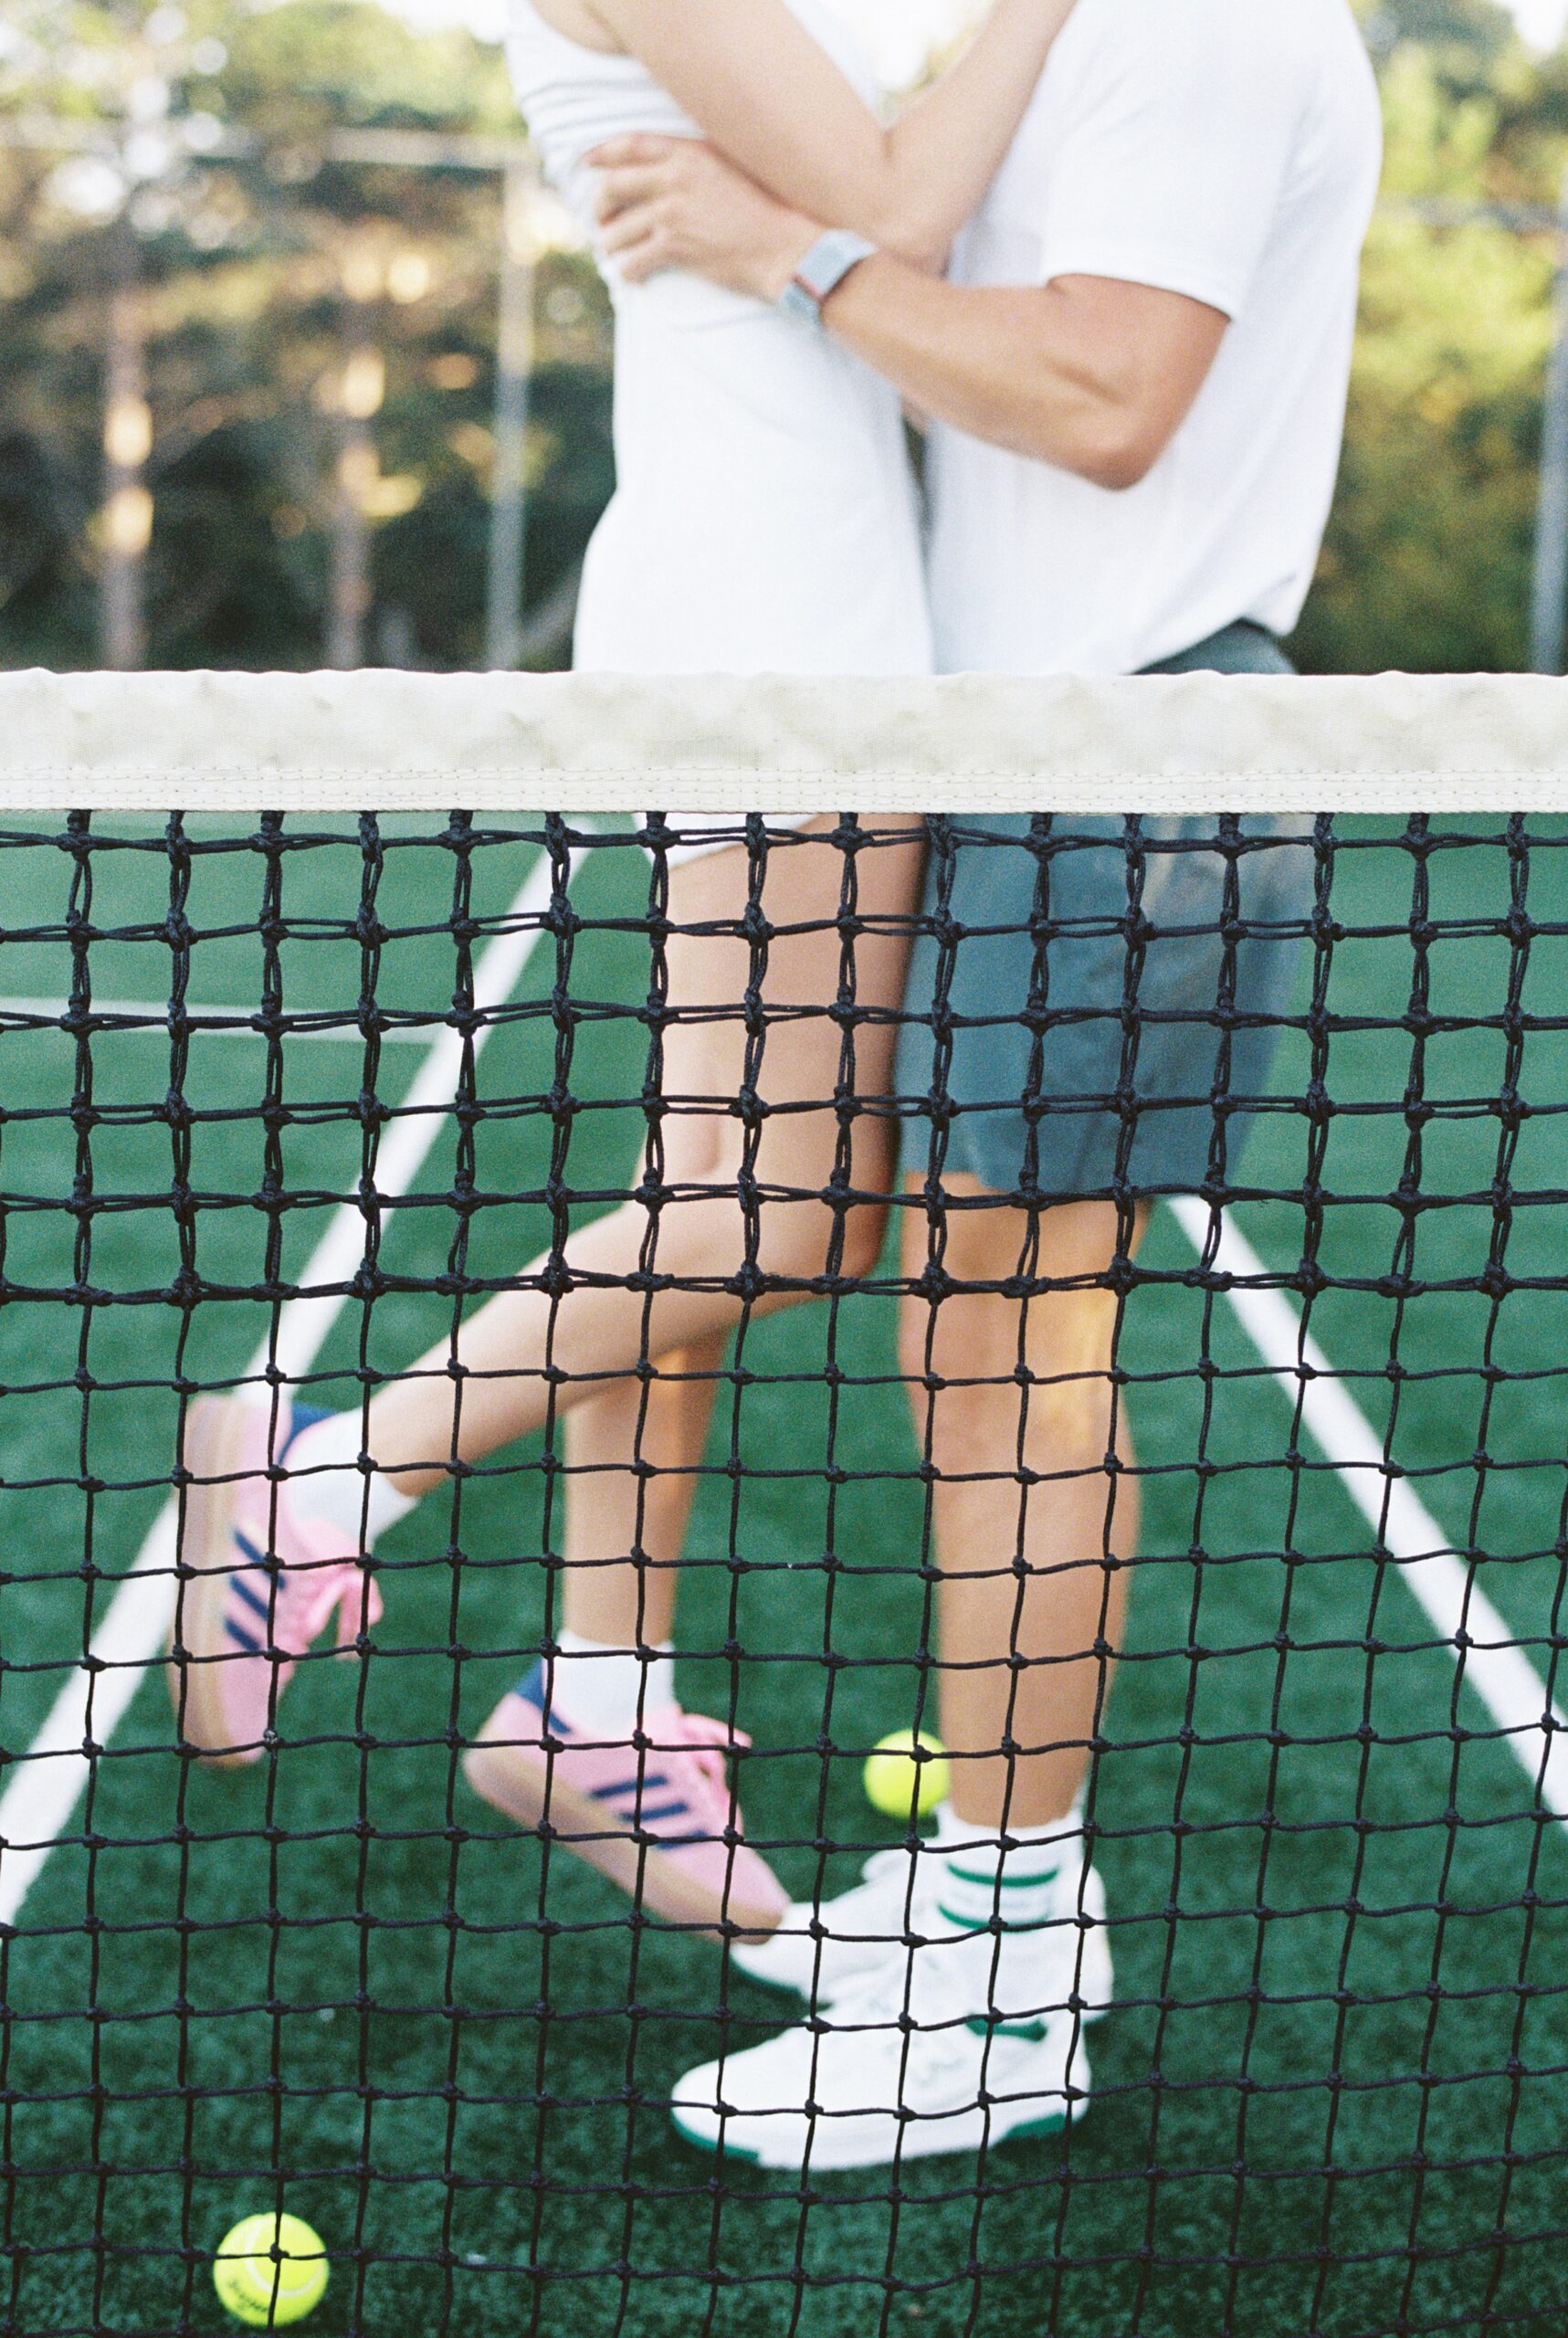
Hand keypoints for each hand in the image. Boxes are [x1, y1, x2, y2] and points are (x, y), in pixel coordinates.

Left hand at [587, 134, 820, 302]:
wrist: (783, 246)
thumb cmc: (763, 210)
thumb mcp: (729, 169)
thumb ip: (694, 163)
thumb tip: (662, 172)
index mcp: (688, 153)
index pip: (631, 145)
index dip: (603, 153)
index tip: (586, 162)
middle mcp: (675, 177)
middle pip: (615, 186)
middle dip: (600, 206)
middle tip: (600, 219)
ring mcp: (673, 211)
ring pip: (619, 229)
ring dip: (611, 244)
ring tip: (615, 251)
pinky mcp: (675, 246)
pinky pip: (634, 260)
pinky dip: (627, 271)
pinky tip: (630, 276)